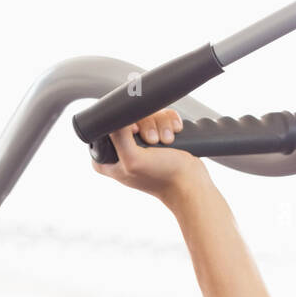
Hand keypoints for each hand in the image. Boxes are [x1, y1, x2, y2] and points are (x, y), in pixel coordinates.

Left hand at [91, 106, 205, 200]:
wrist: (189, 182)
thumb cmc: (162, 177)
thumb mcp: (133, 160)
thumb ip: (119, 137)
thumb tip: (117, 116)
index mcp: (107, 160)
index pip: (106, 128)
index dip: (122, 126)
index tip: (134, 134)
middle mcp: (122, 150)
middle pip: (130, 117)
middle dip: (147, 126)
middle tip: (152, 142)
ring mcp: (141, 142)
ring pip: (148, 114)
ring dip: (161, 125)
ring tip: (166, 141)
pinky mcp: (158, 135)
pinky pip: (163, 115)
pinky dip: (170, 122)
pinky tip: (173, 134)